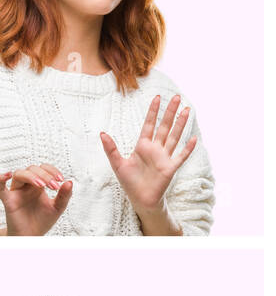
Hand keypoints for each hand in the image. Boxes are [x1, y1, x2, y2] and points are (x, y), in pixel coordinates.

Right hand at [0, 165, 72, 236]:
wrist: (31, 235)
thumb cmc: (43, 221)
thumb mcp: (58, 208)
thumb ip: (64, 195)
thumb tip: (69, 181)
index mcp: (39, 184)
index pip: (44, 168)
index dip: (52, 171)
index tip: (61, 180)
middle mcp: (27, 185)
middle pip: (32, 169)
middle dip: (44, 175)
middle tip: (53, 186)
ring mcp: (17, 192)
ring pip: (19, 174)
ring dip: (31, 176)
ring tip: (41, 185)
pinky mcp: (8, 200)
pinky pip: (0, 187)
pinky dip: (1, 179)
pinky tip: (8, 174)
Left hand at [100, 95, 195, 214]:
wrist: (140, 199)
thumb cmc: (129, 182)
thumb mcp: (117, 164)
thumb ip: (111, 149)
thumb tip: (102, 133)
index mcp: (142, 146)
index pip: (149, 125)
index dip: (153, 112)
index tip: (157, 97)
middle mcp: (155, 149)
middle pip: (164, 127)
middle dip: (169, 112)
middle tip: (176, 97)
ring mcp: (164, 157)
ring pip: (174, 137)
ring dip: (180, 124)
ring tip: (187, 110)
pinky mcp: (170, 168)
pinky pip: (181, 156)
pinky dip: (187, 149)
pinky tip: (193, 139)